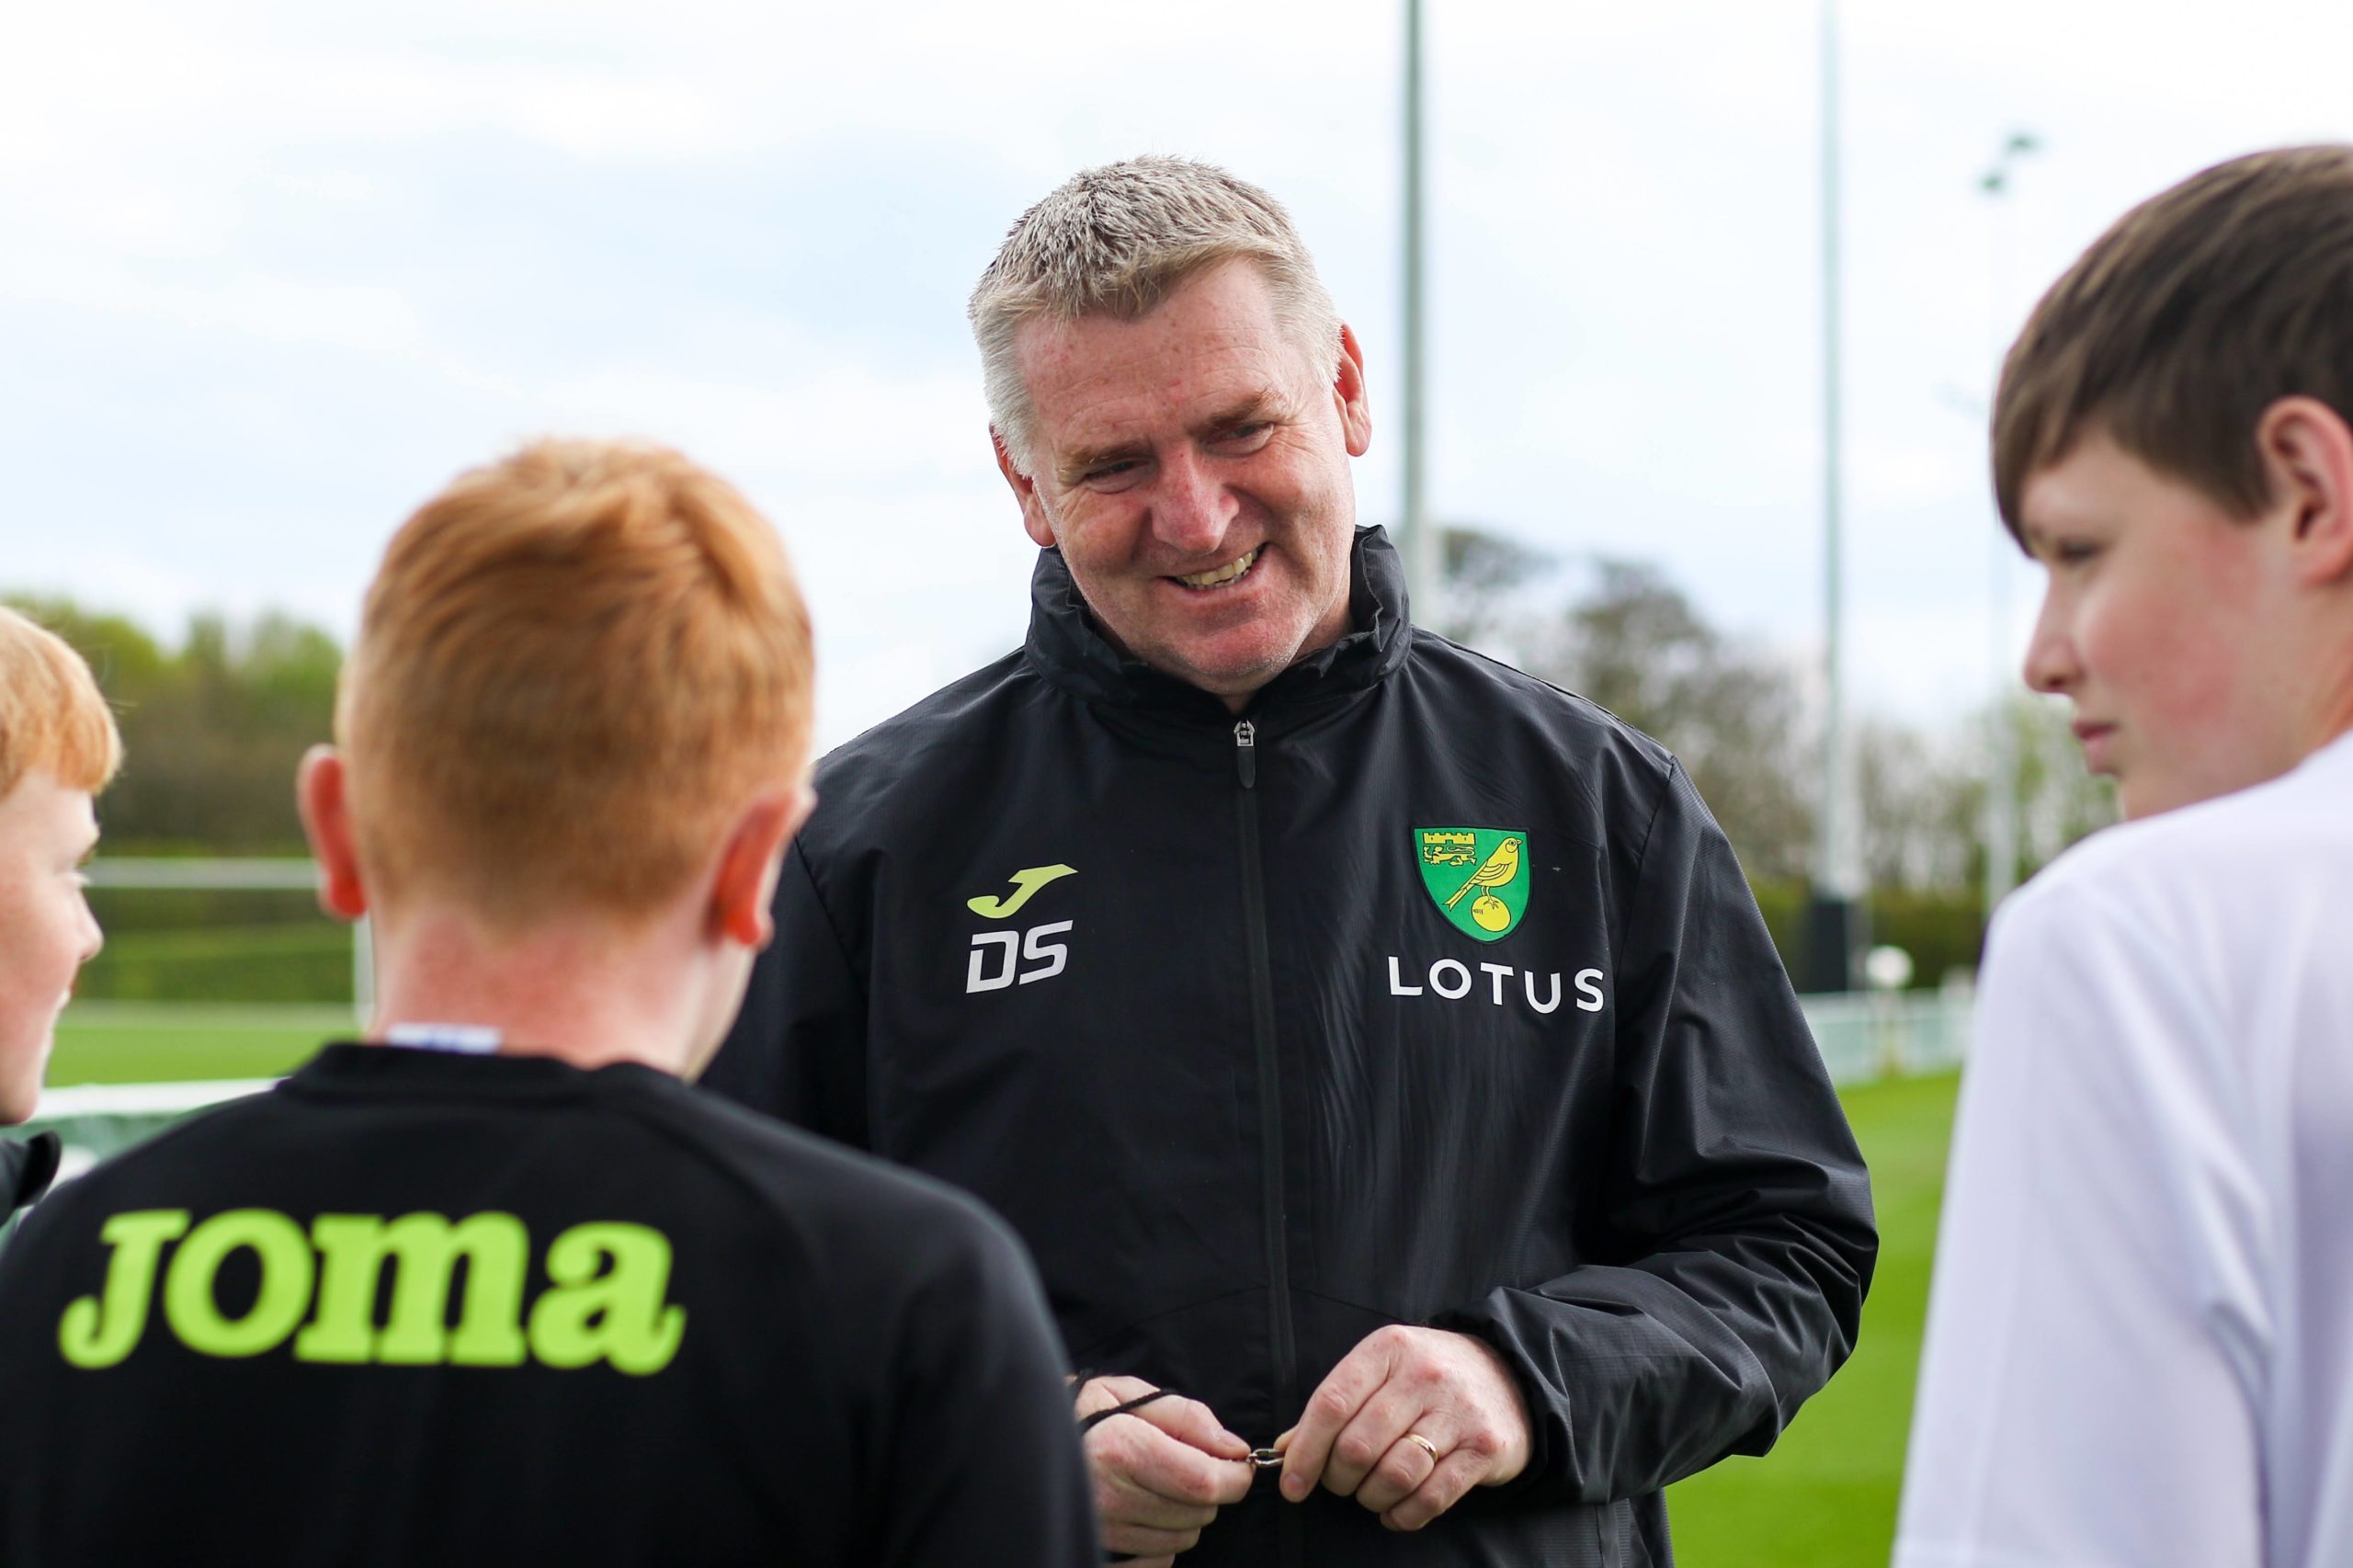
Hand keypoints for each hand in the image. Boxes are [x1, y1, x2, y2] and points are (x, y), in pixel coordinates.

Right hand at [1074, 1375, 1255, 1564]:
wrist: (1025, 1442)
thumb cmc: (1082, 1412)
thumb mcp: (1128, 1392)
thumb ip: (1185, 1415)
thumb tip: (1232, 1447)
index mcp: (1120, 1448)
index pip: (1203, 1481)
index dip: (1235, 1476)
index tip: (1239, 1465)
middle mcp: (1109, 1495)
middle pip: (1197, 1513)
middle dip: (1208, 1490)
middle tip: (1188, 1465)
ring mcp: (1102, 1530)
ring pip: (1182, 1539)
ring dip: (1185, 1514)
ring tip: (1159, 1484)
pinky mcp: (1101, 1551)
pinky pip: (1159, 1561)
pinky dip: (1163, 1539)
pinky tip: (1145, 1511)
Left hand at [1277, 1326, 1531, 1531]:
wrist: (1509, 1374)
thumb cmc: (1427, 1377)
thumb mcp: (1381, 1371)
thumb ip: (1336, 1405)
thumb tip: (1286, 1448)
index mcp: (1388, 1348)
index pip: (1332, 1403)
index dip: (1305, 1451)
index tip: (1292, 1485)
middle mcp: (1424, 1375)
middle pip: (1358, 1446)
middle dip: (1338, 1479)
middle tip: (1340, 1484)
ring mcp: (1458, 1411)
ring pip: (1394, 1475)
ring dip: (1371, 1498)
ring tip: (1370, 1495)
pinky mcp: (1484, 1448)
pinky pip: (1431, 1498)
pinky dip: (1404, 1516)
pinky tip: (1396, 1512)